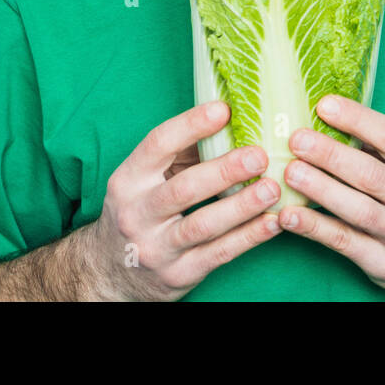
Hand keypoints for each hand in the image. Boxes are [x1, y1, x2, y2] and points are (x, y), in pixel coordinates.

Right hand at [81, 100, 282, 300]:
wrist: (111, 273)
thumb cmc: (140, 212)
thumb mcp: (144, 180)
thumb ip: (181, 154)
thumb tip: (229, 122)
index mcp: (128, 180)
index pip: (158, 145)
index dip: (191, 125)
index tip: (224, 110)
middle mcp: (137, 214)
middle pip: (183, 189)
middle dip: (224, 170)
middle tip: (259, 156)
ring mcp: (156, 248)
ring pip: (203, 225)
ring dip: (242, 206)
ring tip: (272, 188)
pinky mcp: (178, 274)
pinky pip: (219, 253)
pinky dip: (249, 237)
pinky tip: (273, 221)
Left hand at [277, 95, 384, 299]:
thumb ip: (381, 151)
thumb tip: (329, 120)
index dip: (357, 119)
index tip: (324, 105)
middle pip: (372, 175)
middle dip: (331, 155)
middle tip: (296, 139)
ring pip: (359, 211)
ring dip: (321, 190)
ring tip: (290, 172)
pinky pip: (346, 243)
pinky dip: (315, 228)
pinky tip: (289, 216)